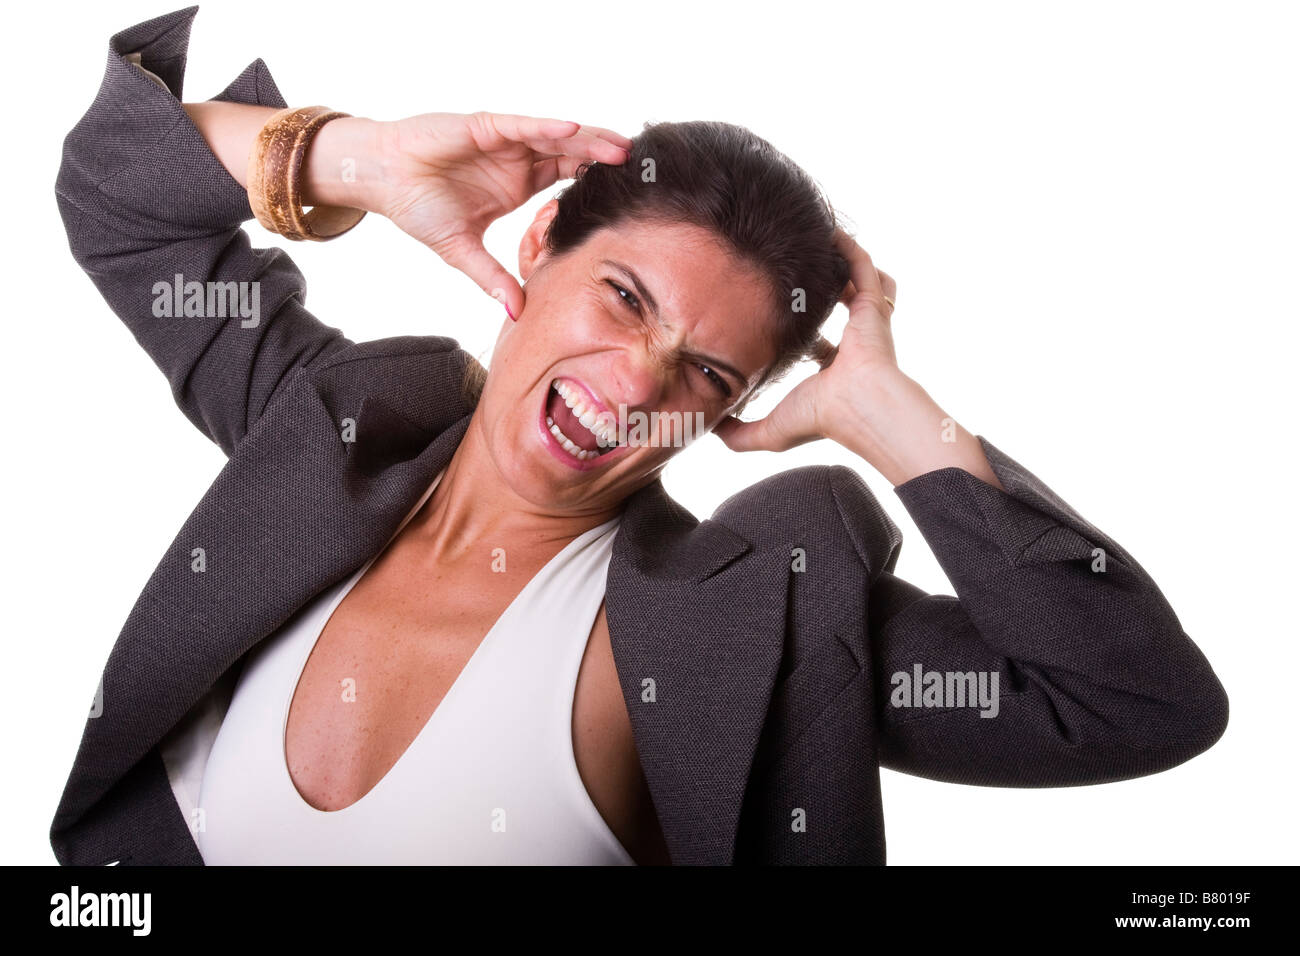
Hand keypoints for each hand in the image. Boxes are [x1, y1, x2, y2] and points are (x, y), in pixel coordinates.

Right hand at [375, 112, 631, 319]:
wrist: (382, 180)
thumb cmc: (418, 206)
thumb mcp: (462, 251)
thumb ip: (493, 279)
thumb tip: (518, 313)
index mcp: (519, 182)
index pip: (567, 179)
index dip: (594, 182)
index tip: (624, 194)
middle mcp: (517, 158)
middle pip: (571, 154)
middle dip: (603, 158)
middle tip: (639, 166)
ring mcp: (503, 139)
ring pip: (554, 136)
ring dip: (586, 139)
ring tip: (619, 146)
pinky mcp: (483, 126)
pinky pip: (521, 125)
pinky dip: (545, 127)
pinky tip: (572, 129)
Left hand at [714, 227, 899, 452]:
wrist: (858, 407)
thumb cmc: (821, 418)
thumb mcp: (770, 432)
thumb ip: (740, 435)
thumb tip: (711, 431)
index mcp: (834, 370)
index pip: (822, 345)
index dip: (802, 331)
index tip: (776, 315)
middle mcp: (852, 343)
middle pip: (840, 308)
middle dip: (821, 288)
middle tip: (793, 270)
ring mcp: (866, 322)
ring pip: (858, 284)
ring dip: (841, 264)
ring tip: (815, 245)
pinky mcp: (872, 304)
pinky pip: (862, 267)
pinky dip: (848, 248)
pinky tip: (827, 233)